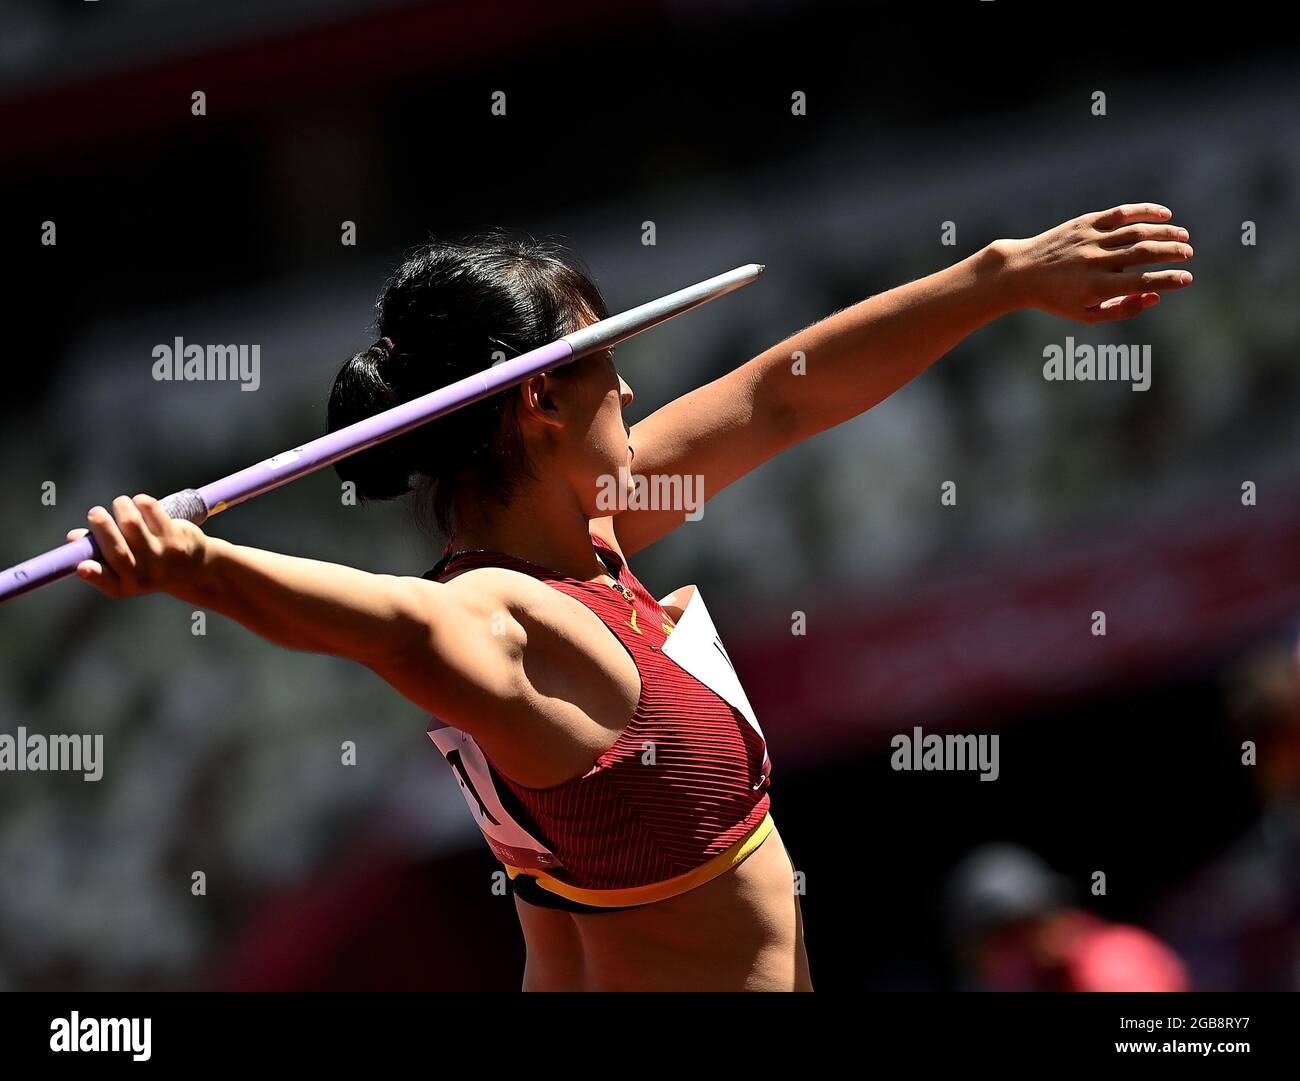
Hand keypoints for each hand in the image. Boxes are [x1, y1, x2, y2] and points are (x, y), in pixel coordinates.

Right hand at [69, 494, 209, 597]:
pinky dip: (140, 502)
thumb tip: (73, 537)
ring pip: (131, 523)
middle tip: (95, 513)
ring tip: (120, 504)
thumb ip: (96, 553)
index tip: (82, 567)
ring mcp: (161, 557)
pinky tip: (140, 505)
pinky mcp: (176, 538)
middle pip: (116, 550)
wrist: (194, 569)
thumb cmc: (147, 564)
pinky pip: (150, 509)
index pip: (105, 581)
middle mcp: (142, 576)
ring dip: (120, 507)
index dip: (92, 575)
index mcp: (122, 585)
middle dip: (101, 527)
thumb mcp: (122, 567)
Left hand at [993, 203, 1193, 322]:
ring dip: (1165, 233)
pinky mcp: (1085, 222)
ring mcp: (1090, 239)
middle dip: (1172, 253)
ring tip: (1183, 237)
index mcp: (1095, 287)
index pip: (1141, 283)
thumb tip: (1156, 296)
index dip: (1168, 280)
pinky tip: (1165, 215)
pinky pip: (1121, 214)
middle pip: (1143, 253)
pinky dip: (1146, 212)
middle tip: (1188, 255)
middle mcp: (1094, 261)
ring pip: (1136, 231)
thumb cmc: (1057, 298)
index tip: (1187, 279)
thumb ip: (1122, 309)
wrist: (1021, 272)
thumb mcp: (1086, 314)